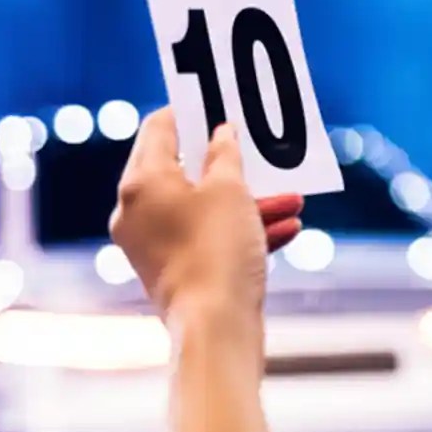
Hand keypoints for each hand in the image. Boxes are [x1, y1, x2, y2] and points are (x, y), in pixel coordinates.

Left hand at [109, 107, 303, 319]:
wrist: (216, 327)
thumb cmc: (217, 249)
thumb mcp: (230, 189)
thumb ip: (226, 153)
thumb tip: (222, 133)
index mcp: (141, 183)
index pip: (158, 128)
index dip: (190, 111)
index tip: (219, 104)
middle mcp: (138, 211)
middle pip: (185, 171)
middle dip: (232, 163)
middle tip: (259, 148)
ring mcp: (154, 244)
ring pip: (204, 208)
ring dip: (249, 201)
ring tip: (293, 198)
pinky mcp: (176, 271)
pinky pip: (209, 238)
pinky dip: (243, 231)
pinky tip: (288, 229)